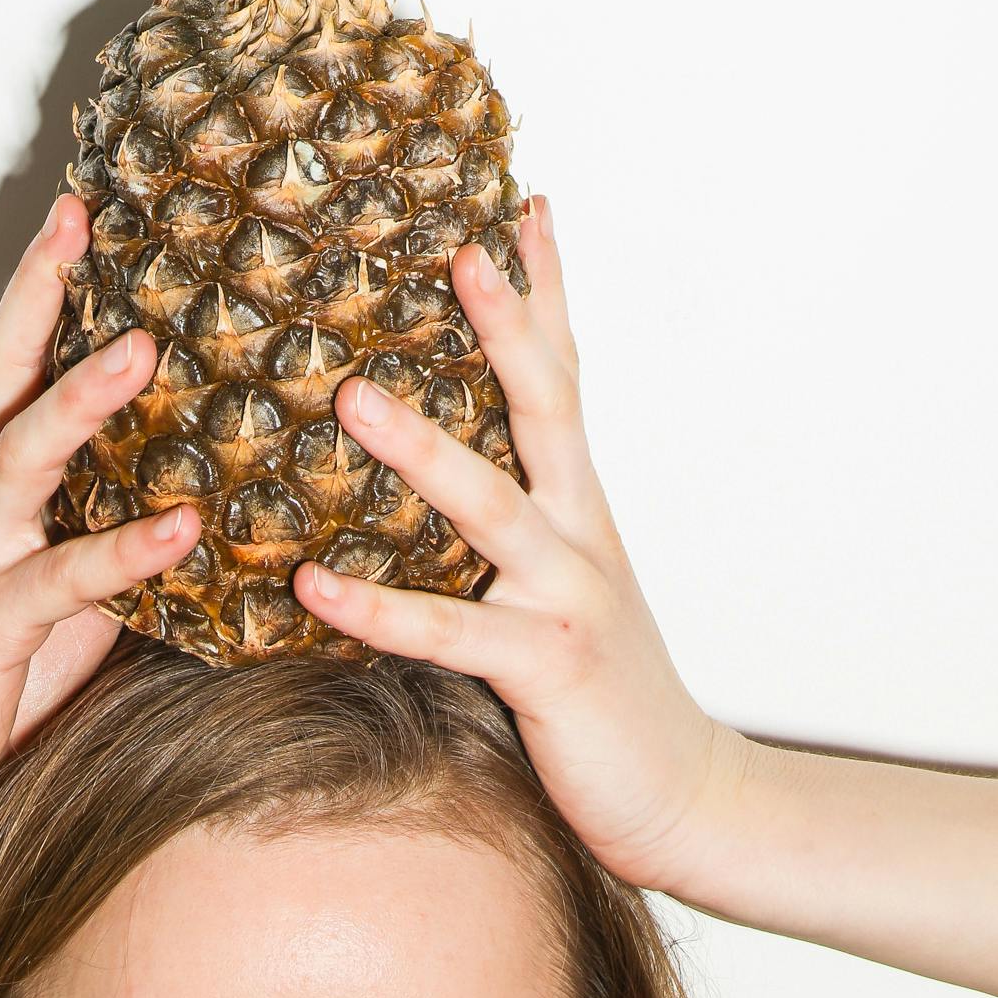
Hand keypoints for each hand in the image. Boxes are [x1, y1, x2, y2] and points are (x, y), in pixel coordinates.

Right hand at [0, 193, 201, 845]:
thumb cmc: (5, 664)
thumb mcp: (75, 575)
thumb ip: (127, 516)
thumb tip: (229, 472)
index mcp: (6, 478)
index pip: (20, 355)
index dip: (45, 279)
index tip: (80, 205)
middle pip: (7, 368)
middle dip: (42, 289)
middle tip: (80, 219)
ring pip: (26, 452)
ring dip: (84, 396)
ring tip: (144, 348)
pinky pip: (64, 577)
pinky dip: (125, 548)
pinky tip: (184, 527)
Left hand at [292, 193, 746, 895]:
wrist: (684, 792)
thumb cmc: (604, 680)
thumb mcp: (565, 577)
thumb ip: (515, 516)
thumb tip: (442, 458)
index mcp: (577, 500)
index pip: (563, 372)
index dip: (547, 289)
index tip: (527, 205)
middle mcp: (578, 528)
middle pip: (543, 405)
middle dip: (507, 323)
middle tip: (463, 250)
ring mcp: (565, 593)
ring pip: (488, 505)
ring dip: (420, 448)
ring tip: (351, 395)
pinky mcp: (545, 665)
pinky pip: (449, 631)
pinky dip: (378, 609)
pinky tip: (313, 585)